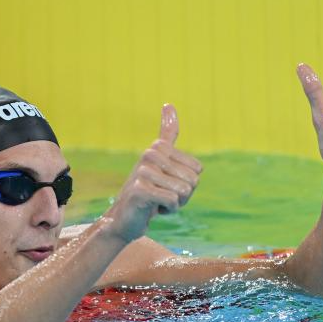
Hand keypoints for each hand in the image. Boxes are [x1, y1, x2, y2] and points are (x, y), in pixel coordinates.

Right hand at [104, 104, 202, 242]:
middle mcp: (148, 155)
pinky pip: (172, 201)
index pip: (197, 170)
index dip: (188, 183)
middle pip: (193, 181)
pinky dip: (167, 210)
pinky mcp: (139, 190)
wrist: (124, 218)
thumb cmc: (148, 191)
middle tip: (162, 196)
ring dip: (175, 204)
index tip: (168, 185)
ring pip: (184, 191)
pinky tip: (152, 209)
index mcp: (157, 147)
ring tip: (156, 202)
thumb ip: (167, 134)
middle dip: (183, 196)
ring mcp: (142, 172)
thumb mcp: (161, 161)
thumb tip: (169, 104)